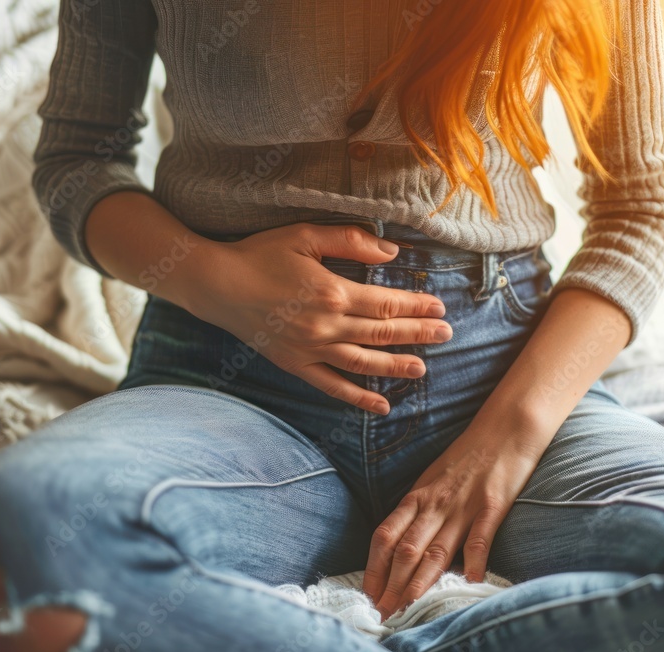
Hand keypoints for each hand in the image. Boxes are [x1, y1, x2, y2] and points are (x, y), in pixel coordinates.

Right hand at [183, 222, 451, 414]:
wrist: (217, 285)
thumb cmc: (261, 254)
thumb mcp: (305, 235)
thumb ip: (351, 242)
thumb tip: (392, 252)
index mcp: (332, 292)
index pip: (386, 304)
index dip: (416, 306)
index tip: (440, 307)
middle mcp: (326, 326)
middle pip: (382, 334)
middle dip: (418, 334)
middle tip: (447, 334)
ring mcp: (311, 350)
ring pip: (364, 363)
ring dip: (396, 366)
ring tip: (422, 368)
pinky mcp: (295, 364)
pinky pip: (333, 386)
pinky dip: (358, 398)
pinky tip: (382, 405)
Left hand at [362, 426, 543, 618]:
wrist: (505, 426)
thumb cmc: (469, 455)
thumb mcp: (434, 480)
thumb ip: (421, 511)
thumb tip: (403, 546)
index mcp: (417, 497)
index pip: (386, 536)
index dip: (374, 568)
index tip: (367, 595)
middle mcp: (435, 503)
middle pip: (406, 550)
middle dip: (391, 586)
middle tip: (382, 615)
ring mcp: (463, 505)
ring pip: (435, 550)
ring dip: (420, 583)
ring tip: (409, 610)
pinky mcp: (493, 504)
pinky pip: (480, 537)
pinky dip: (474, 561)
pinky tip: (468, 583)